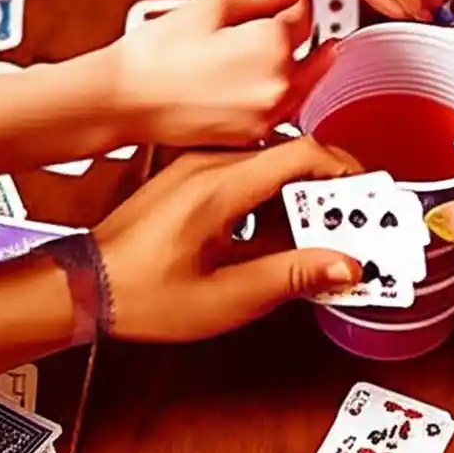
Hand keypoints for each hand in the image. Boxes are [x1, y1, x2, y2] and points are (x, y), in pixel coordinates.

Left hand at [94, 137, 363, 341]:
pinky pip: (247, 176)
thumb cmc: (141, 294)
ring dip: (302, 198)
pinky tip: (278, 235)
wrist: (84, 286)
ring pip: (271, 167)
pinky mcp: (191, 179)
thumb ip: (291, 276)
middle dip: (331, 192)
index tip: (370, 196)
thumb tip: (344, 265)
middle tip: (354, 225)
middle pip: (291, 158)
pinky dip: (274, 200)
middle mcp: (209, 165)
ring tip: (320, 237)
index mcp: (218, 187)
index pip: (301, 154)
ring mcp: (197, 168)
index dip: (345, 172)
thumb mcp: (227, 298)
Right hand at [99, 0, 334, 145]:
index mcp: (274, 44)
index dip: (294, 5)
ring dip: (285, 68)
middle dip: (292, 39)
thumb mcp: (210, 6)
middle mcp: (280, 83)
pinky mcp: (253, 135)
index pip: (304, 18)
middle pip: (306, 54)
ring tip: (246, 56)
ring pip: (295, 85)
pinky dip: (267, 94)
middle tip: (270, 26)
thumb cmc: (157, 53)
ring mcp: (269, 114)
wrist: (123, 99)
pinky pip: (276, 109)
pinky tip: (238, 82)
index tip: (286, 0)